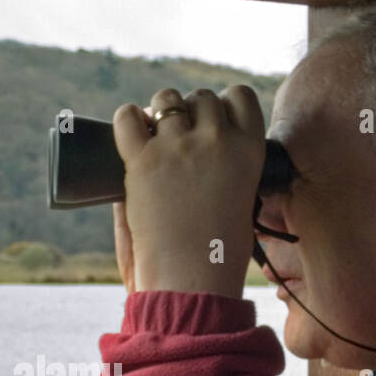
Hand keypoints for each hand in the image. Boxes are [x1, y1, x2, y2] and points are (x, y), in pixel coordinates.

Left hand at [113, 86, 263, 297]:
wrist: (192, 280)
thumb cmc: (218, 254)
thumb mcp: (241, 203)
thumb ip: (227, 173)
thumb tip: (203, 154)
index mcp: (249, 149)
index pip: (240, 95)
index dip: (223, 105)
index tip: (212, 123)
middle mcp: (216, 139)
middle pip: (201, 98)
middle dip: (190, 112)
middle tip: (179, 139)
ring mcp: (178, 147)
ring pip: (166, 99)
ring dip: (159, 112)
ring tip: (154, 137)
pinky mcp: (142, 160)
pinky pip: (127, 117)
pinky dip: (126, 119)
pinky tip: (130, 132)